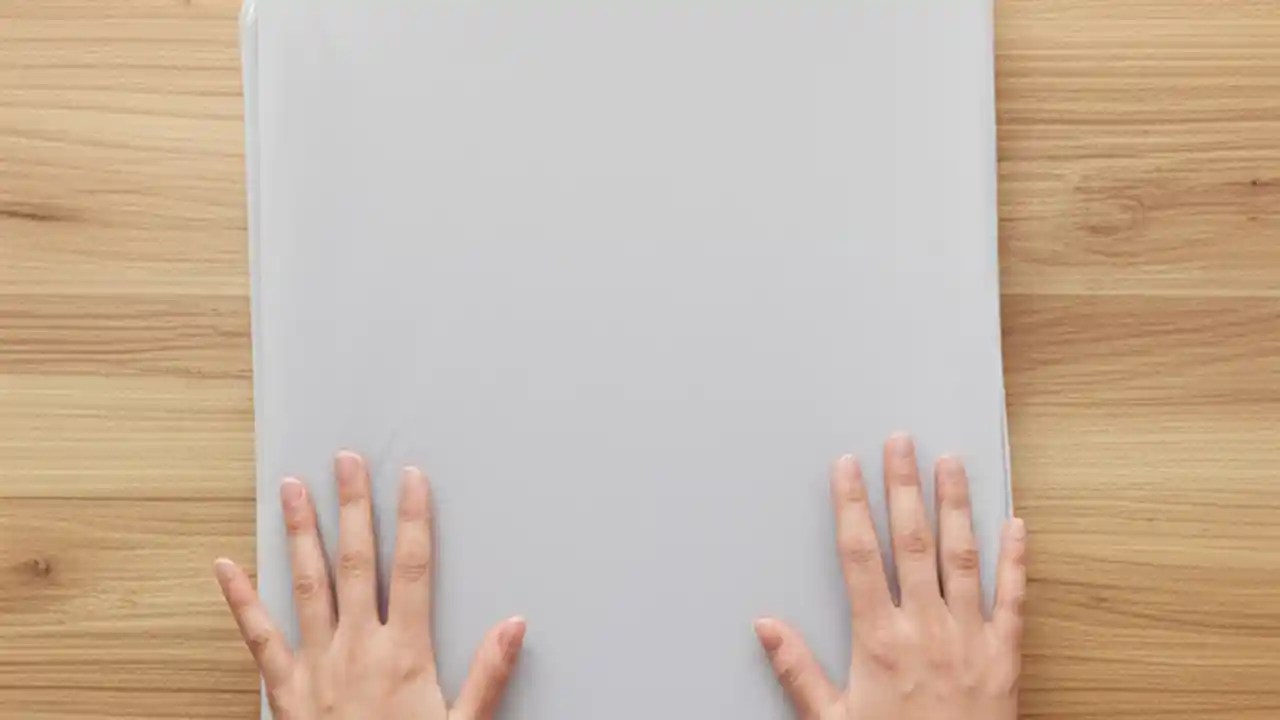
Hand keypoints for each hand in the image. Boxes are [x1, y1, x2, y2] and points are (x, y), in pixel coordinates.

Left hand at [214, 452, 524, 719]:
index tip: (411, 478)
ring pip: (308, 584)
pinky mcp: (285, 688)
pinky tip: (226, 566)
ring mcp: (316, 664)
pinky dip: (240, 600)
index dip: (413, 519)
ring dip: (301, 534)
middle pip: (357, 562)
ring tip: (294, 490)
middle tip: (346, 462)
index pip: (413, 570)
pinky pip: (258, 637)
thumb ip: (488, 675)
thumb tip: (514, 624)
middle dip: (353, 508)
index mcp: (404, 654)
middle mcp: (357, 648)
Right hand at [755, 434, 1026, 719]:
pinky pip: (1014, 597)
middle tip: (901, 443)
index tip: (847, 468)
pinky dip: (1016, 559)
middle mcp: (925, 628)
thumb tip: (765, 626)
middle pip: (911, 542)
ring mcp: (970, 637)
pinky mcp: (1005, 655)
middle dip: (904, 487)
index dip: (852, 506)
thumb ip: (798, 671)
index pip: (860, 556)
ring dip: (956, 506)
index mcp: (878, 640)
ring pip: (962, 556)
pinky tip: (1016, 523)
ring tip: (951, 464)